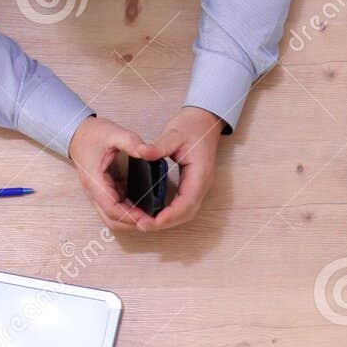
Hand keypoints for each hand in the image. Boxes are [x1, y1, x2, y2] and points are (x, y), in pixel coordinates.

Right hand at [68, 116, 159, 230]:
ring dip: (130, 219)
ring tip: (150, 216)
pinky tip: (143, 206)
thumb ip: (131, 142)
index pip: (112, 209)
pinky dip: (128, 211)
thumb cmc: (92, 134)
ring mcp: (97, 193)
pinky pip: (115, 207)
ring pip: (112, 217)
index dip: (130, 216)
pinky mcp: (103, 191)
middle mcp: (94, 191)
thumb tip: (149, 151)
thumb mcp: (113, 133)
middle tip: (153, 221)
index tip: (147, 218)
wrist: (78, 133)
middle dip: (132, 223)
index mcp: (95, 181)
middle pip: (111, 220)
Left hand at [148, 105, 223, 229]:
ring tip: (146, 223)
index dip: (169, 216)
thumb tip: (142, 152)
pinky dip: (170, 213)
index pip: (187, 202)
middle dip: (166, 223)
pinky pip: (184, 205)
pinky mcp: (194, 185)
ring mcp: (199, 186)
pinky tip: (155, 213)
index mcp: (200, 173)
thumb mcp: (174, 133)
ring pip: (186, 212)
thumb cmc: (192, 126)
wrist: (204, 121)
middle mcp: (202, 184)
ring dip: (168, 221)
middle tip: (143, 225)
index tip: (151, 221)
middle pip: (187, 213)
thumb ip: (158, 146)